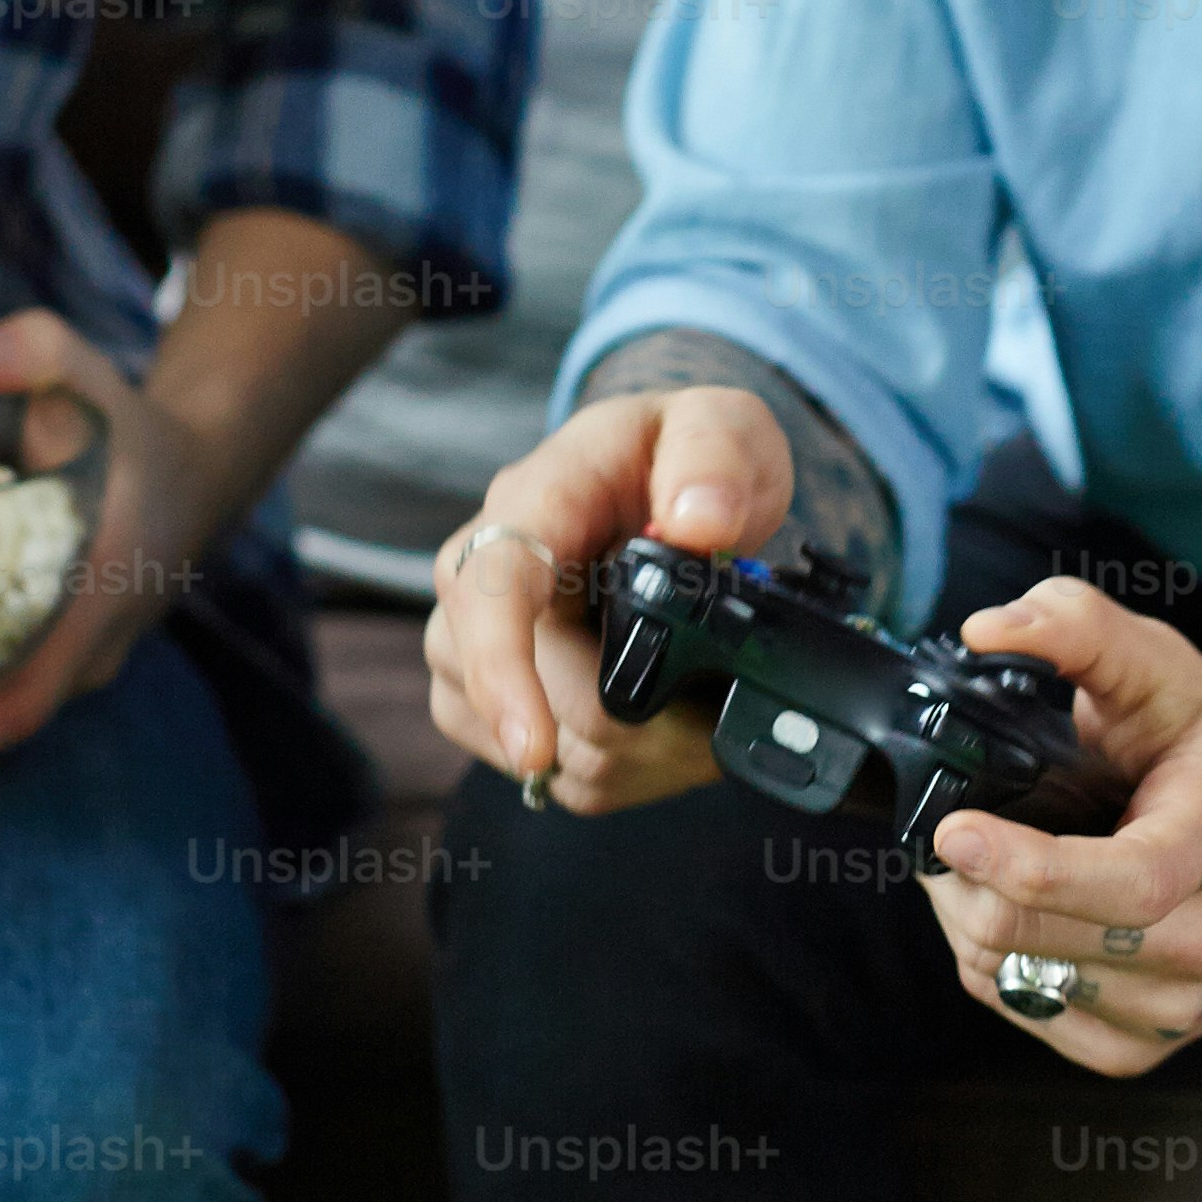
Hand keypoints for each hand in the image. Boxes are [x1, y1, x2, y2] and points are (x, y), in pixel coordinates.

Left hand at [0, 305, 190, 761]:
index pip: (72, 648)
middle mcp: (115, 618)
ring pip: (40, 692)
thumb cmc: (134, 424)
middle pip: (44, 689)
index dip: (21, 696)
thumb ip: (33, 351)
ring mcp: (106, 640)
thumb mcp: (90, 373)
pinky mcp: (90, 646)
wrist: (201, 465)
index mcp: (118, 563)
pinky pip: (39, 681)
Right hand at [416, 383, 799, 813]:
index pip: (487, 588)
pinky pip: (551, 776)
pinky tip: (668, 735)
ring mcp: (476, 641)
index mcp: (536, 497)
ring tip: (702, 714)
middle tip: (718, 698)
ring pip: (540, 752)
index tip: (534, 746)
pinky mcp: (492, 697)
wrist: (676, 477)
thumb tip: (697, 522)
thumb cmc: (692, 453)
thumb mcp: (724, 426)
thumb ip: (714, 457)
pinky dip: (625, 774)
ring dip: (636, 756)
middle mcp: (483, 571)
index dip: (501, 673)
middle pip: (525, 691)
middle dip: (632, 722)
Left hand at [914, 577, 1201, 1076]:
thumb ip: (1080, 626)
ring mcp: (1181, 1006)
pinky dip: (993, 963)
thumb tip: (986, 629)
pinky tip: (1014, 912)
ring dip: (969, 920)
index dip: (1029, 868)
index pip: (1128, 884)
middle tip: (947, 831)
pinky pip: (1025, 1011)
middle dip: (967, 884)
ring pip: (1018, 979)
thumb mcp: (1166, 669)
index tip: (955, 831)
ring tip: (980, 865)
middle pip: (1047, 938)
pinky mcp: (1145, 1046)